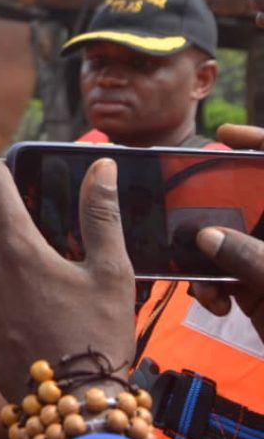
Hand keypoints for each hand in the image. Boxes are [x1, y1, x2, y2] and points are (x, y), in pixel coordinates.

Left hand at [0, 158, 134, 402]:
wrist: (74, 405)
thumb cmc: (98, 336)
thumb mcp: (111, 272)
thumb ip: (101, 214)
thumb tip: (101, 167)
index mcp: (18, 249)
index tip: (9, 170)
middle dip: (19, 236)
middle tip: (55, 259)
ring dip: (10, 272)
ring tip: (49, 299)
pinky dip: (3, 304)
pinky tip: (33, 324)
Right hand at [186, 122, 263, 340]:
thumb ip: (251, 258)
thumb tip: (207, 236)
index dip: (260, 145)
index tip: (225, 136)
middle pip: (249, 204)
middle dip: (213, 209)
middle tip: (182, 209)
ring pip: (228, 242)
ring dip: (205, 259)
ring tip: (201, 281)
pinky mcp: (258, 291)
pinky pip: (224, 276)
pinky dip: (211, 287)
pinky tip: (213, 302)